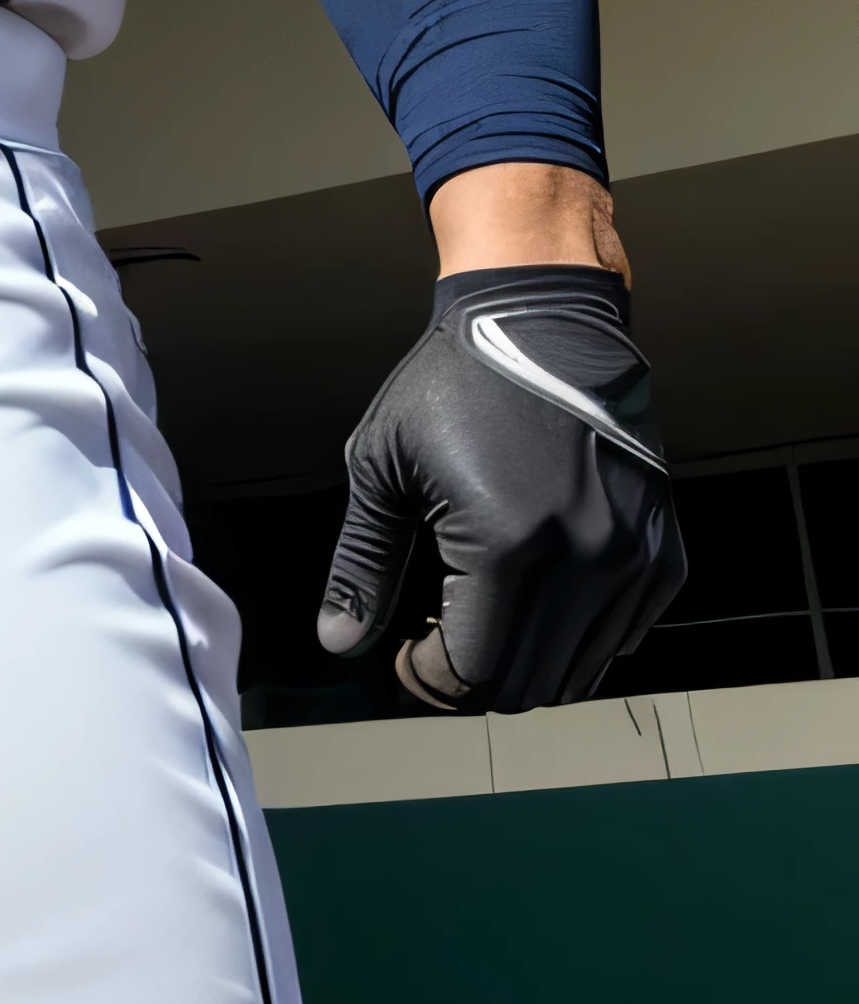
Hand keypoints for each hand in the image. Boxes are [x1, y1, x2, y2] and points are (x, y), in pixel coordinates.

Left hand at [317, 267, 685, 711]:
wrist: (541, 319)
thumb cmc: (453, 384)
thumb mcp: (382, 467)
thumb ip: (363, 563)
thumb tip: (339, 641)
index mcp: (506, 545)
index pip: (471, 670)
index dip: (427, 680)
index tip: (403, 658)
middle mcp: (583, 561)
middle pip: (526, 684)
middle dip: (470, 676)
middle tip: (437, 635)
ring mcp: (632, 559)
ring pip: (577, 671)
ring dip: (523, 659)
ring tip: (480, 607)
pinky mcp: (663, 551)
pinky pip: (620, 636)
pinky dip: (574, 636)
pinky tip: (532, 591)